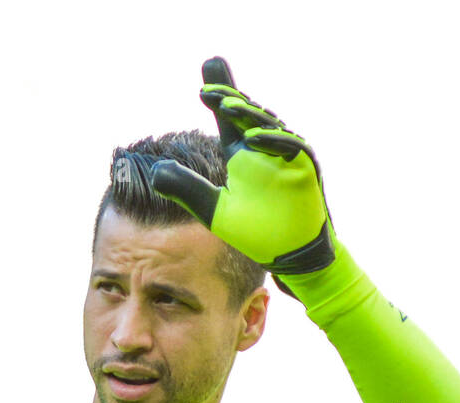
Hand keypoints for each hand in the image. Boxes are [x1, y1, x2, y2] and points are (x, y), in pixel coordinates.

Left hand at [151, 57, 336, 282]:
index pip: (230, 120)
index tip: (202, 89)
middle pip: (248, 114)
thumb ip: (187, 188)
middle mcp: (263, 151)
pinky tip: (251, 138)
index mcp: (242, 155)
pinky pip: (293, 147)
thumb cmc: (257, 233)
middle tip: (208, 92)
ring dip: (248, 114)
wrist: (289, 256)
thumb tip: (154, 171)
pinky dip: (274, 140)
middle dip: (229, 96)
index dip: (219, 98)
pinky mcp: (305, 168)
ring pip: (269, 125)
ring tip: (225, 107)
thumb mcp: (213, 210)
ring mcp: (286, 158)